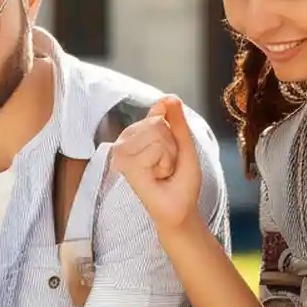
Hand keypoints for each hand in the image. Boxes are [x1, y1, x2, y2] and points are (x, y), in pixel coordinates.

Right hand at [109, 96, 202, 228]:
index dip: (171, 132)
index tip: (170, 153)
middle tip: (167, 166)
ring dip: (169, 154)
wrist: (180, 210)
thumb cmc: (181, 182)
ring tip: (162, 172)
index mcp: (137, 134)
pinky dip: (164, 163)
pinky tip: (156, 177)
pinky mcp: (125, 163)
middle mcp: (125, 140)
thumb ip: (176, 121)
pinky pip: (155, 147)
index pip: (158, 113)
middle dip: (172, 145)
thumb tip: (168, 96)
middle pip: (158, 122)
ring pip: (156, 132)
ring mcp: (122, 152)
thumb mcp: (184, 145)